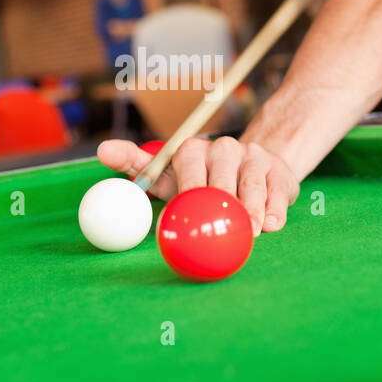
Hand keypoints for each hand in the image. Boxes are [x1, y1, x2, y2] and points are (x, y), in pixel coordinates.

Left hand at [96, 136, 299, 236]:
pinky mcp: (279, 172)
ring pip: (251, 184)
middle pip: (222, 174)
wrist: (249, 169)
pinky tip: (272, 225)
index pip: (188, 164)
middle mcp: (224, 148)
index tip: (189, 205)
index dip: (189, 185)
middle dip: (221, 200)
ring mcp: (254, 158)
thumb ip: (135, 166)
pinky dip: (274, 210)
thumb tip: (102, 151)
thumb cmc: (199, 181)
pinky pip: (276, 192)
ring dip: (251, 210)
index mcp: (193, 149)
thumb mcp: (166, 175)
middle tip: (220, 226)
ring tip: (251, 232)